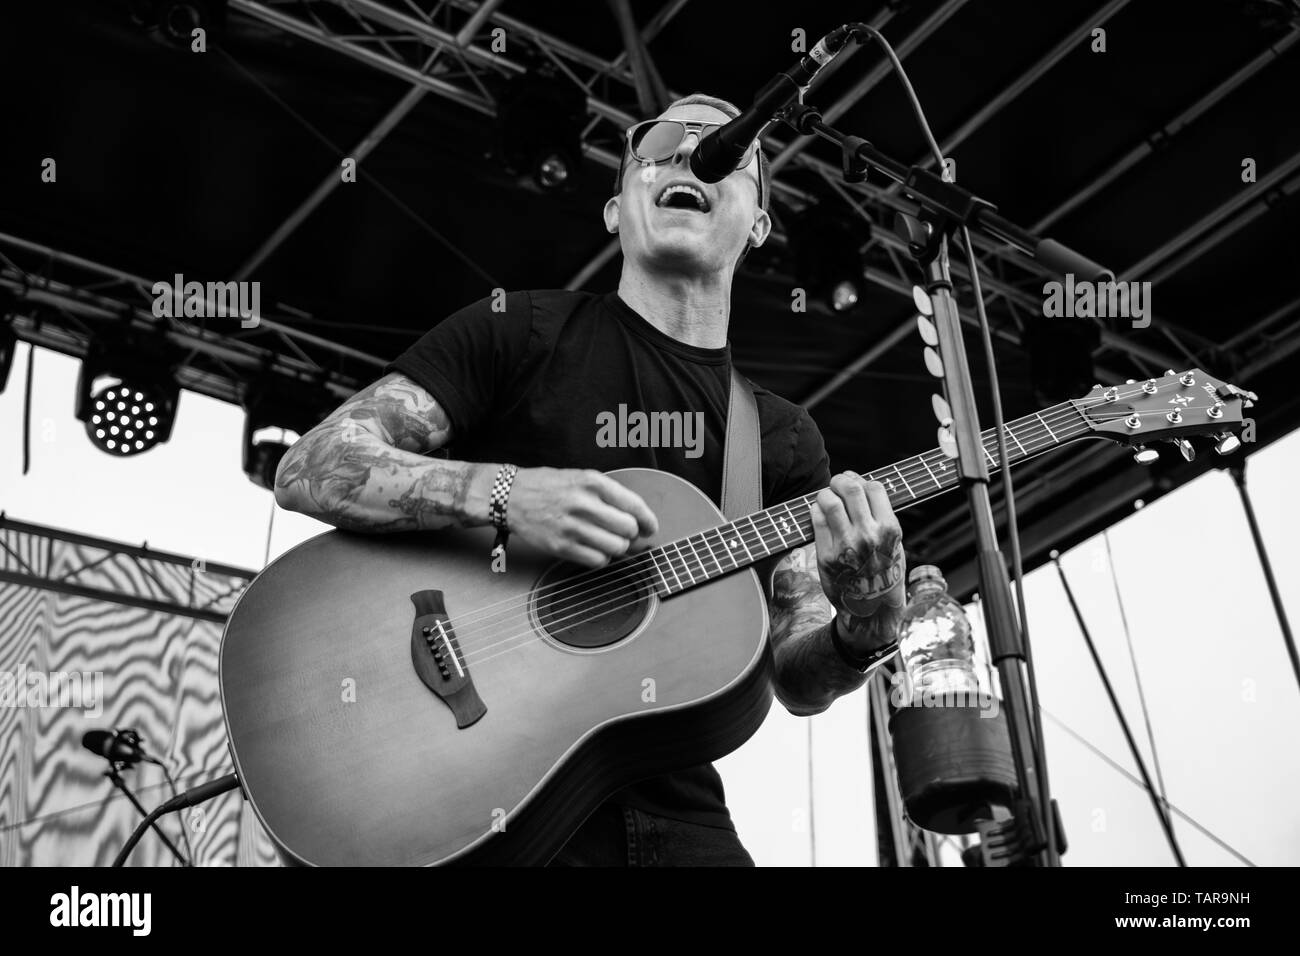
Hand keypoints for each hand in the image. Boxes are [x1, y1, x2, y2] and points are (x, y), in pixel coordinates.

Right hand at [503, 467, 658, 567]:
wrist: (511, 496)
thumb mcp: (581, 477)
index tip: (650, 528)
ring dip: (617, 548)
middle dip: (631, 535)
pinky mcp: (561, 546)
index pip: (634, 505)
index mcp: (592, 482)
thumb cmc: (550, 487)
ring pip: (615, 547)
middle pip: (628, 529)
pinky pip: (597, 560)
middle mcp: (584, 503)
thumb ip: (609, 495)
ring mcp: (572, 526)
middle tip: (624, 534)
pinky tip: (594, 549)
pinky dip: (601, 558)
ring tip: (607, 541)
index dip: (648, 520)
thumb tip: (638, 521)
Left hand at [810, 471, 905, 652]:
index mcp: (890, 531)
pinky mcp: (826, 557)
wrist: (871, 612)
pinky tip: (820, 515)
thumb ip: (880, 517)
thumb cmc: (884, 575)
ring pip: (829, 501)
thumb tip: (858, 483)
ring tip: (826, 498)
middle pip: (850, 488)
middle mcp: (869, 536)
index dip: (862, 480)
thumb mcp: (894, 545)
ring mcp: (846, 546)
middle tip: (837, 485)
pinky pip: (816, 521)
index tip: (856, 483)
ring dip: (825, 494)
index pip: (874, 487)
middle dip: (841, 480)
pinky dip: (816, 511)